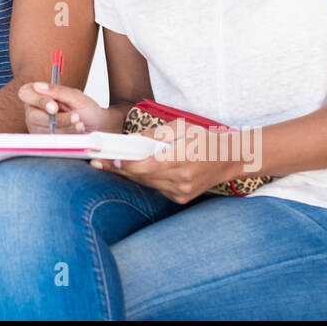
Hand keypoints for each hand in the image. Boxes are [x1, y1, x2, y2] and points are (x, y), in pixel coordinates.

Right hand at [19, 82, 115, 133]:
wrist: (98, 127)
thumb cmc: (86, 109)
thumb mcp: (75, 96)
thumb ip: (57, 91)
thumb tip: (38, 86)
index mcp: (38, 95)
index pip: (25, 94)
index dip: (38, 100)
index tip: (54, 106)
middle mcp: (34, 111)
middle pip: (33, 116)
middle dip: (57, 118)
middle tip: (76, 116)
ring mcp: (37, 127)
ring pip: (44, 130)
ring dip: (65, 126)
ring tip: (79, 122)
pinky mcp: (44, 141)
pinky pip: (51, 140)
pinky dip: (67, 135)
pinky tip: (76, 131)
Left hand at [91, 118, 244, 203]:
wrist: (229, 159)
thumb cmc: (204, 138)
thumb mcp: (181, 127)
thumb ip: (154, 134)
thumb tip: (130, 140)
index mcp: (182, 159)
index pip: (146, 165)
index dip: (124, 163)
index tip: (107, 158)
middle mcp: (181, 179)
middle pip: (142, 176)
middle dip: (119, 168)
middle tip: (97, 160)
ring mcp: (181, 191)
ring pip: (146, 183)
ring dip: (130, 174)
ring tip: (111, 163)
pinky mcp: (181, 198)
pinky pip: (156, 188)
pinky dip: (146, 178)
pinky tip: (140, 169)